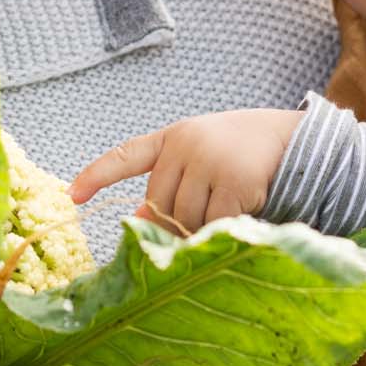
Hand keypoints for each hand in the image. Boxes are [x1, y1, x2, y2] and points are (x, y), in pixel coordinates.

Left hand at [70, 109, 302, 234]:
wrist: (293, 140)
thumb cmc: (241, 155)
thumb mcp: (202, 157)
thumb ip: (172, 182)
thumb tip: (140, 221)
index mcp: (173, 137)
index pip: (126, 156)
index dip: (97, 176)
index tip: (72, 196)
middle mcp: (187, 145)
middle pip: (159, 204)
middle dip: (171, 222)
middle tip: (195, 224)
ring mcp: (210, 161)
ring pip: (185, 218)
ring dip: (199, 228)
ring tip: (223, 212)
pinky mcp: (234, 181)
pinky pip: (212, 223)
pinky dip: (221, 229)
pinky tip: (239, 213)